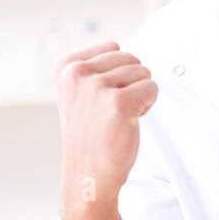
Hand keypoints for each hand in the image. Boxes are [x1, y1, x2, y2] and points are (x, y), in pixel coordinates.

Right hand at [55, 41, 158, 215]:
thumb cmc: (90, 134)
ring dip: (139, 95)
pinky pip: (152, 89)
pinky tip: (129, 121)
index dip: (118, 73)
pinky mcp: (119, 102)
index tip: (101, 97)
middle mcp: (77, 73)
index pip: (114, 46)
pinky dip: (148, 105)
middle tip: (112, 110)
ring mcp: (97, 87)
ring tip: (118, 116)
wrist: (88, 173)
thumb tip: (127, 49)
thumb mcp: (79, 92)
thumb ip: (96, 68)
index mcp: (66, 66)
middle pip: (131, 58)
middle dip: (131, 83)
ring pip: (144, 73)